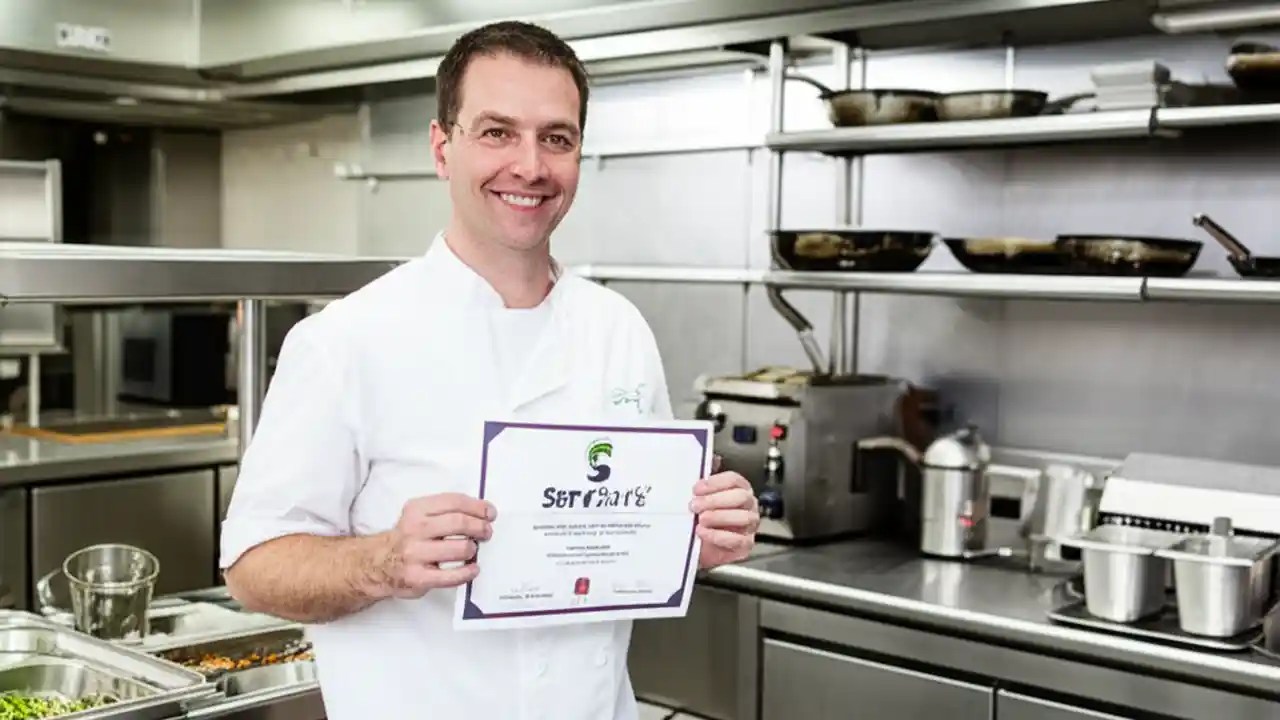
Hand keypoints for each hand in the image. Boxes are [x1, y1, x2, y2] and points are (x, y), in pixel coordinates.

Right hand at [368, 493, 495, 598]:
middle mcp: (415, 529)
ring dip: (472, 549)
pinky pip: (451, 576)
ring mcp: (415, 554)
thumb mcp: (419, 515)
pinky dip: (468, 572)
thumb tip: (482, 512)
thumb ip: (445, 510)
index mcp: (417, 509)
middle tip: (486, 532)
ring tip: (472, 550)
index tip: (490, 513)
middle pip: (459, 523)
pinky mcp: (418, 577)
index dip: (478, 507)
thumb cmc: (408, 538)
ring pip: (459, 548)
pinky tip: (473, 569)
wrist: (378, 563)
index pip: (454, 501)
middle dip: (480, 527)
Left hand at [690, 462, 758, 569]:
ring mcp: (749, 525)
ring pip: (743, 517)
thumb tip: (711, 459)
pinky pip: (738, 539)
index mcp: (739, 489)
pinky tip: (704, 532)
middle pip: (740, 497)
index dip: (715, 482)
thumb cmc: (701, 519)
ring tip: (701, 519)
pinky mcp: (746, 544)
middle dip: (715, 500)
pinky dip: (719, 536)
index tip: (697, 488)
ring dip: (718, 517)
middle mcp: (747, 505)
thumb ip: (705, 477)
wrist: (698, 547)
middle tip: (695, 505)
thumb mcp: (700, 496)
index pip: (734, 479)